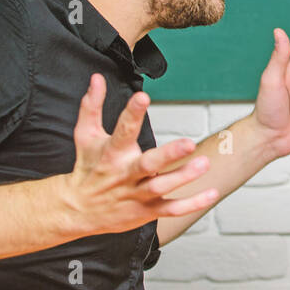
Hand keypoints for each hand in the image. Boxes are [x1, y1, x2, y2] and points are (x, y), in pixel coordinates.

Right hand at [65, 73, 217, 233]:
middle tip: (189, 143)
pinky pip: (171, 209)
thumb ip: (92, 106)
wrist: (78, 210)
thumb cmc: (88, 168)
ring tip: (204, 162)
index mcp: (111, 154)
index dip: (132, 114)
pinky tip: (212, 193)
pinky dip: (192, 204)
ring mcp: (137, 194)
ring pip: (161, 187)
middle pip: (147, 165)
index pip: (122, 132)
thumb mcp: (85, 136)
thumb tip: (97, 78)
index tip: (143, 97)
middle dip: (168, 155)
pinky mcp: (147, 210)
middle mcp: (125, 175)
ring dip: (183, 176)